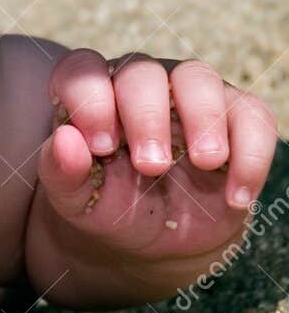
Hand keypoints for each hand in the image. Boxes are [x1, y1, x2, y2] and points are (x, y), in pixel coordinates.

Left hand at [36, 50, 278, 268]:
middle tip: (151, 166)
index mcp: (92, 97)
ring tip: (204, 162)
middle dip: (146, 115)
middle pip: (141, 72)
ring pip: (198, 77)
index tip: (100, 146)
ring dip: (204, 118)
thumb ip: (60, 171)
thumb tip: (64, 140)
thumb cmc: (109, 205)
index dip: (88, 99)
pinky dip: (250, 154)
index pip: (81, 72)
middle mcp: (138, 86)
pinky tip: (235, 197)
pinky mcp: (235, 118)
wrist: (157, 240)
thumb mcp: (76, 201)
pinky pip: (252, 116)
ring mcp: (188, 96)